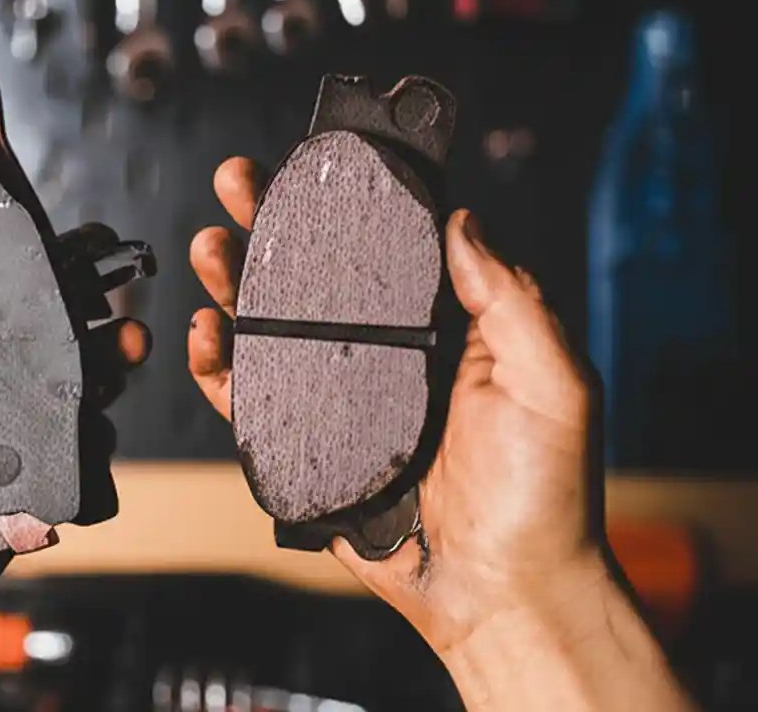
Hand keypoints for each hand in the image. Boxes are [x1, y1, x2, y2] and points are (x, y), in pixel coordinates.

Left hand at [0, 251, 149, 689]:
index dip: (7, 289)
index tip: (50, 259)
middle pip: (25, 361)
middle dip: (78, 335)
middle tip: (114, 318)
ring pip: (55, 417)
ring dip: (96, 390)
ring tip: (117, 370)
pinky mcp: (4, 518)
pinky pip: (58, 485)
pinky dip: (86, 466)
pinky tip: (96, 444)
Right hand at [188, 158, 601, 654]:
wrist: (501, 592)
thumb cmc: (542, 496)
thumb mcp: (550, 380)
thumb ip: (509, 297)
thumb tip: (464, 220)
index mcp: (444, 333)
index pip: (383, 252)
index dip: (344, 206)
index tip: (311, 166)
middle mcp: (385, 360)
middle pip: (313, 280)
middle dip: (270, 228)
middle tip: (239, 185)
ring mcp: (341, 404)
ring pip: (272, 331)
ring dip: (234, 284)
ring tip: (210, 248)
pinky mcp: (308, 450)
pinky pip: (253, 403)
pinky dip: (221, 369)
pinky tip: (207, 336)